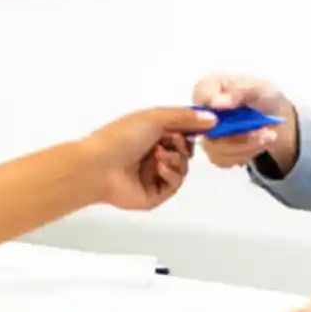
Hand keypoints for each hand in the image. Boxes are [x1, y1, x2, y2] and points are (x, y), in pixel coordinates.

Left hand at [79, 107, 214, 210]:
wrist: (98, 166)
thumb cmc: (120, 137)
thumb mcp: (156, 117)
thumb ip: (185, 117)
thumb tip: (211, 118)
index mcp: (151, 134)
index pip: (182, 132)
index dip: (192, 130)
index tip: (204, 128)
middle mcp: (152, 154)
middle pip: (185, 152)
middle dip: (183, 146)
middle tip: (173, 140)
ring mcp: (152, 175)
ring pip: (182, 169)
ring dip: (176, 159)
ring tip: (160, 155)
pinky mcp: (153, 194)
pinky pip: (174, 185)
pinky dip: (171, 174)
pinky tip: (159, 167)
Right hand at [192, 73, 296, 172]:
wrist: (272, 115)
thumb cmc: (261, 95)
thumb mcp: (257, 87)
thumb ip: (238, 91)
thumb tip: (216, 103)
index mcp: (206, 89)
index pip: (200, 98)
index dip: (213, 109)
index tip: (234, 112)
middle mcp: (201, 112)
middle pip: (207, 130)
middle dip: (238, 135)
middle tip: (264, 132)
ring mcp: (206, 134)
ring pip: (216, 150)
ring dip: (246, 146)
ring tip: (268, 136)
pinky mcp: (215, 151)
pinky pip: (224, 160)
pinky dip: (246, 154)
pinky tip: (260, 144)